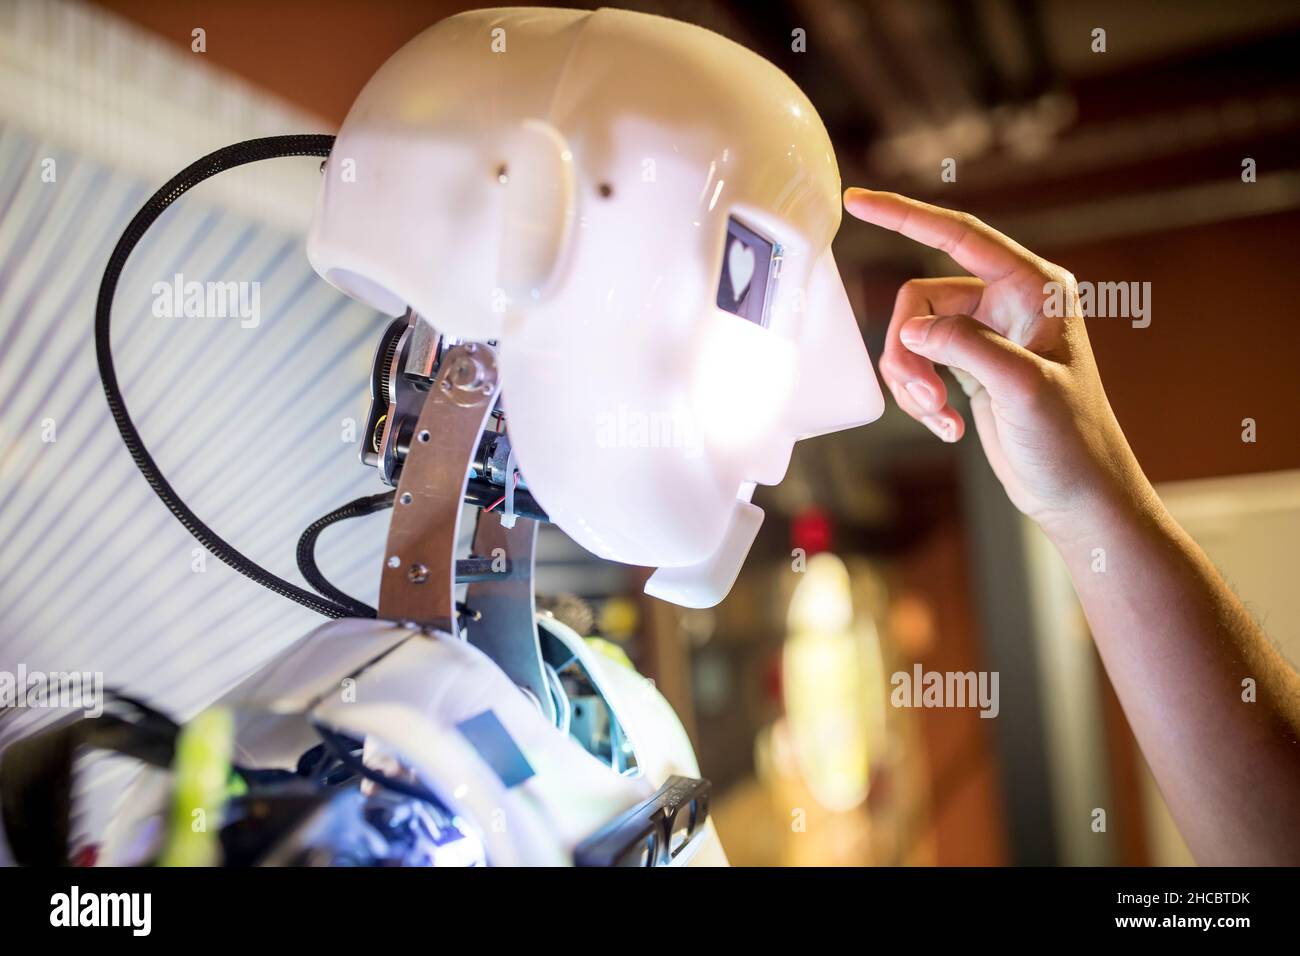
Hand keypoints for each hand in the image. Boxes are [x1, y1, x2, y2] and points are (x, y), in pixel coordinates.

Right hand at [843, 188, 1150, 536]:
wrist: (1078, 493)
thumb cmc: (1071, 438)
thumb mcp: (1023, 387)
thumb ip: (966, 346)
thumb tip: (911, 330)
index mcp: (1034, 287)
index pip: (959, 235)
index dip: (906, 216)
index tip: (860, 203)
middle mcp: (1009, 302)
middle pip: (920, 299)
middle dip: (908, 350)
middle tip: (922, 396)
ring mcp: (986, 336)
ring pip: (913, 335)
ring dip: (912, 380)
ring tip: (938, 417)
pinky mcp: (970, 368)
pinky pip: (919, 366)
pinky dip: (921, 399)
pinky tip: (948, 428)